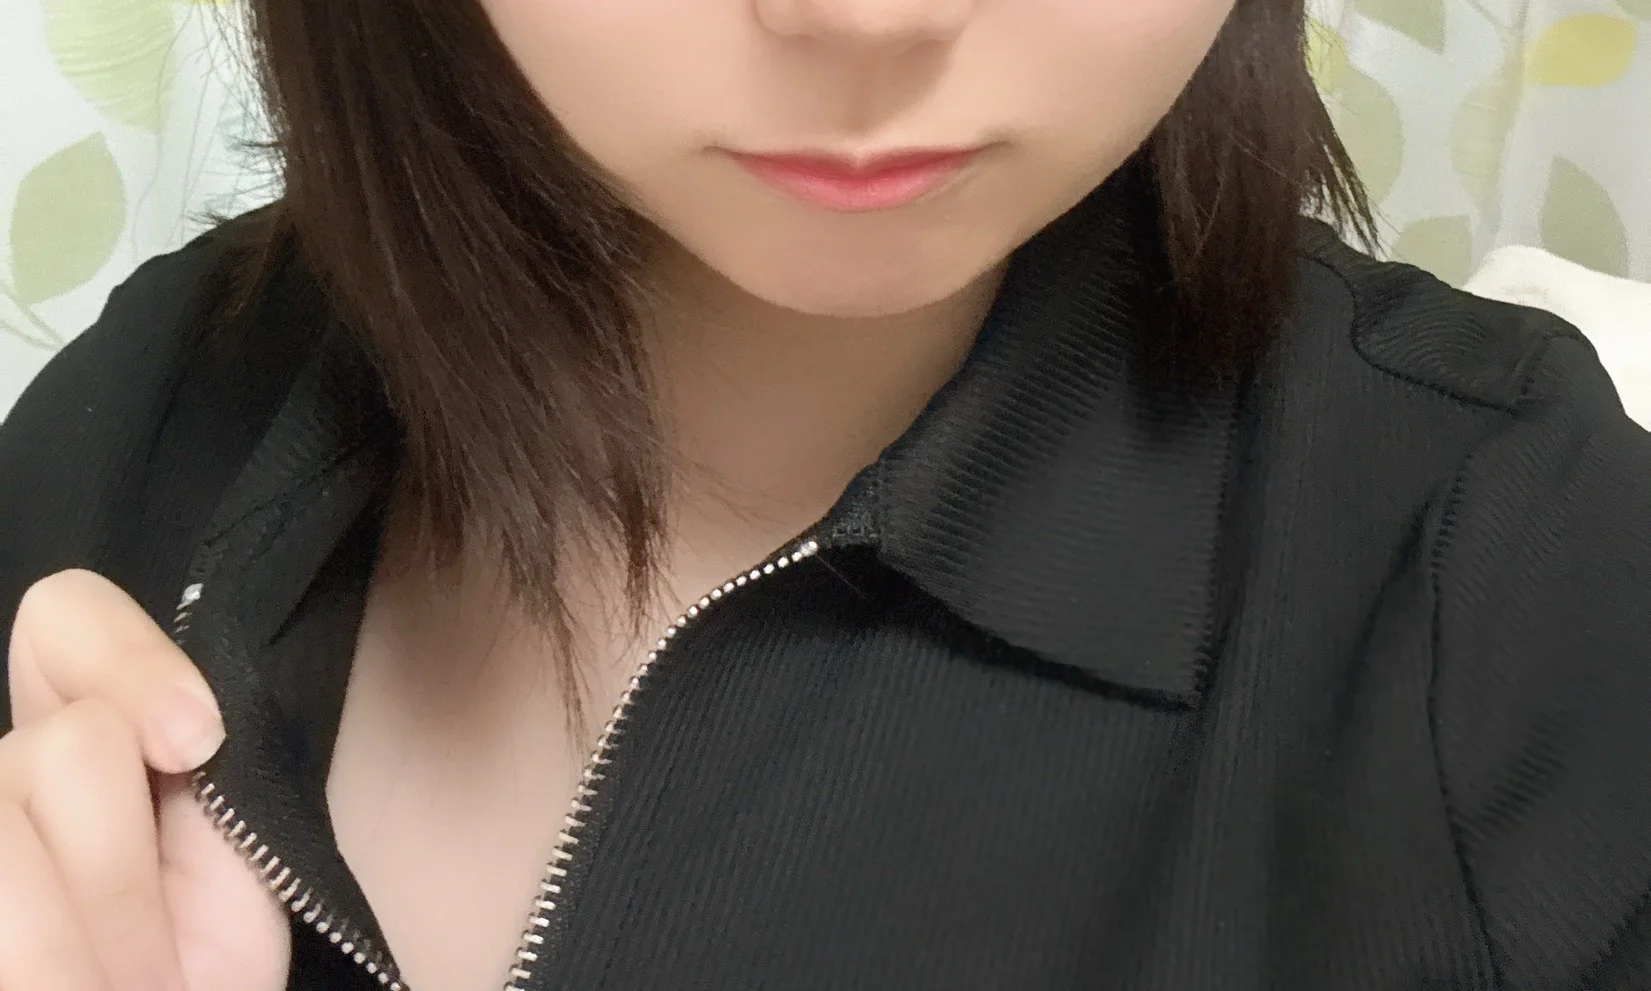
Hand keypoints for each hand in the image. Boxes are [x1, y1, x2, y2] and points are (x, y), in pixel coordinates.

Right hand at [2, 570, 289, 990]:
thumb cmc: (193, 978)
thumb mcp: (223, 875)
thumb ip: (188, 785)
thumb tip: (171, 724)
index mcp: (81, 752)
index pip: (65, 618)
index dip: (127, 660)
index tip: (196, 741)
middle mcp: (4, 781)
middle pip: (65, 744)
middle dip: (124, 865)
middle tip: (144, 962)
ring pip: (14, 801)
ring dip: (94, 925)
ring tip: (109, 983)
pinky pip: (6, 903)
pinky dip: (51, 957)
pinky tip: (65, 981)